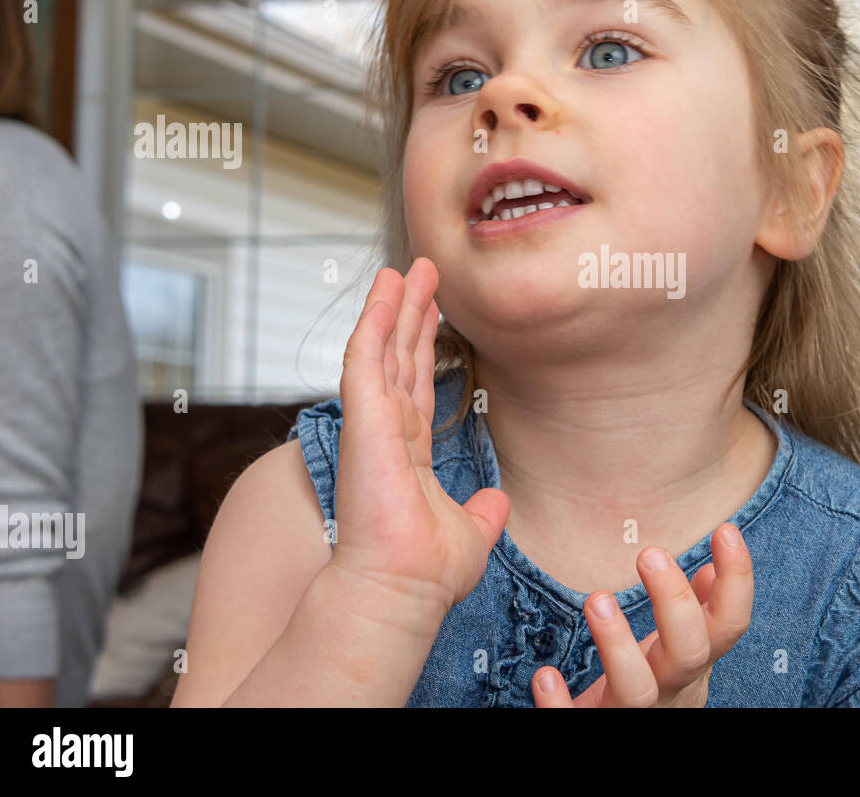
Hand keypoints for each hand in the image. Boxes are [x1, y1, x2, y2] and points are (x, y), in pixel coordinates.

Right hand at [331, 258, 509, 614]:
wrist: (403, 590)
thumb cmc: (426, 574)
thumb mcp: (469, 534)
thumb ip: (481, 513)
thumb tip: (496, 504)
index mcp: (408, 453)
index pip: (416, 386)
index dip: (423, 346)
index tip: (433, 311)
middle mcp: (386, 434)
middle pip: (399, 359)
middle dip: (410, 314)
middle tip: (421, 272)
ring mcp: (371, 425)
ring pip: (381, 350)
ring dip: (392, 307)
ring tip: (403, 268)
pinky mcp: (363, 421)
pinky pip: (366, 360)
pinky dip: (374, 323)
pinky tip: (384, 292)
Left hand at [531, 523, 752, 706]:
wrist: (642, 731)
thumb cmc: (661, 682)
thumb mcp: (686, 646)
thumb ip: (699, 611)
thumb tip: (711, 570)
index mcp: (694, 659)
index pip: (730, 623)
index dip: (737, 581)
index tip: (725, 530)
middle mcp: (670, 687)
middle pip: (689, 653)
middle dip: (674, 603)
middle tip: (650, 553)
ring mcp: (634, 712)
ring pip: (636, 692)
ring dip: (618, 646)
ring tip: (596, 599)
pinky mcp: (597, 724)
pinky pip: (577, 722)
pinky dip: (560, 705)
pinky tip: (544, 677)